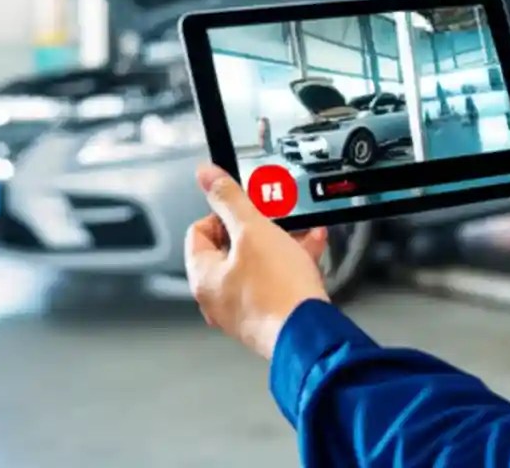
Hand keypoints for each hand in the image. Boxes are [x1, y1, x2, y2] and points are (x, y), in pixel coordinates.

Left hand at [184, 164, 330, 359]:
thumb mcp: (253, 230)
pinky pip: (273, 284)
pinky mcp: (267, 318)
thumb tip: (206, 176)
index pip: (199, 231)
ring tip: (301, 233)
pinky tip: (310, 251)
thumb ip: (229, 199)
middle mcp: (217, 297)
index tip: (245, 209)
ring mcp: (242, 310)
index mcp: (203, 276)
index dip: (223, 214)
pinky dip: (289, 266)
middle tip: (275, 221)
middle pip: (230, 249)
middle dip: (259, 229)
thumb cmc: (278, 291)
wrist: (310, 333)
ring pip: (256, 266)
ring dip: (279, 245)